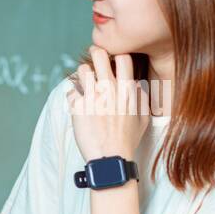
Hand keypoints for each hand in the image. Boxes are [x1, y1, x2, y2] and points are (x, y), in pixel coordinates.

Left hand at [67, 45, 149, 162]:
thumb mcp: (143, 119)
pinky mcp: (77, 107)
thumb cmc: (127, 141)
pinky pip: (71, 92)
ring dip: (84, 76)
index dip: (117, 56)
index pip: (123, 57)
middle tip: (95, 59)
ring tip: (86, 85)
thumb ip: (142, 99)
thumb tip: (136, 85)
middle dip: (96, 54)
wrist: (110, 160)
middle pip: (99, 54)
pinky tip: (79, 105)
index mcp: (126, 90)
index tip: (114, 61)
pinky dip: (74, 97)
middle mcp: (109, 90)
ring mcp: (92, 97)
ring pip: (82, 70)